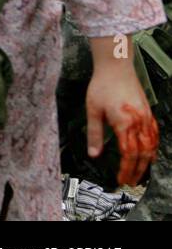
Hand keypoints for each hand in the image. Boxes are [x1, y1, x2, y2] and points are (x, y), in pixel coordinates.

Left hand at [86, 57, 158, 185]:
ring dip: (147, 161)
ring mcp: (145, 117)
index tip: (121, 179)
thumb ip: (94, 134)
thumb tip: (94, 153)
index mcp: (124, 123)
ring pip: (151, 145)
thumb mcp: (92, 110)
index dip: (126, 169)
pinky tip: (150, 153)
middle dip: (137, 170)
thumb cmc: (102, 85)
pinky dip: (153, 147)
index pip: (128, 154)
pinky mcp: (147, 112)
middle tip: (131, 182)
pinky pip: (154, 134)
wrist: (115, 67)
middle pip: (142, 153)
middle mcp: (139, 122)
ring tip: (141, 173)